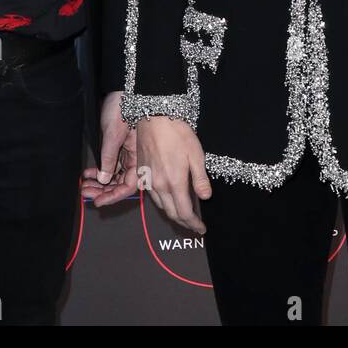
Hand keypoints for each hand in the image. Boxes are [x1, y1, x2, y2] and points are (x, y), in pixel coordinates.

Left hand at [81, 92, 138, 205]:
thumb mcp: (112, 135)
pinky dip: (100, 171)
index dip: (114, 196)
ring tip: (85, 185)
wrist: (124, 89)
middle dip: (103, 190)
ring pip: (115, 176)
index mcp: (139, 156)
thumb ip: (109, 158)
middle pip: (121, 183)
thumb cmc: (121, 109)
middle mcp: (135, 157)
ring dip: (100, 182)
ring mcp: (127, 153)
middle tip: (86, 193)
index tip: (98, 201)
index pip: (129, 185)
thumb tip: (104, 179)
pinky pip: (111, 165)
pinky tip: (88, 173)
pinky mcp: (119, 147)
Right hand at [135, 116, 211, 233]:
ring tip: (184, 215)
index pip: (184, 212)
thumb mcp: (196, 154)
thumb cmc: (178, 133)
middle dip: (184, 223)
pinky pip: (152, 196)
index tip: (201, 228)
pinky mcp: (142, 174)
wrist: (154, 118)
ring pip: (161, 206)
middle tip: (194, 225)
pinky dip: (163, 203)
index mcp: (174, 182)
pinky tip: (169, 199)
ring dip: (173, 214)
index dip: (193, 224)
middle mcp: (159, 186)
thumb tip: (205, 197)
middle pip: (171, 213)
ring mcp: (148, 181)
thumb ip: (200, 179)